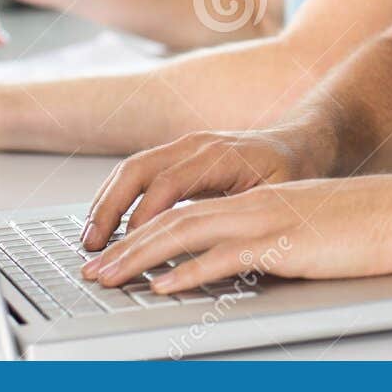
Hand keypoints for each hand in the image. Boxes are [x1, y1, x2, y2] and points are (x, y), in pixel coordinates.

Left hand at [78, 174, 391, 292]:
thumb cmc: (367, 227)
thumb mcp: (306, 233)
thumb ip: (270, 246)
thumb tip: (241, 269)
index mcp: (255, 200)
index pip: (184, 213)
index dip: (142, 234)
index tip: (113, 255)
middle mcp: (252, 204)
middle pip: (171, 221)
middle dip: (125, 247)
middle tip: (92, 270)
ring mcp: (267, 221)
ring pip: (186, 234)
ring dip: (141, 259)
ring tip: (109, 277)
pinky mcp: (285, 243)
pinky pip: (225, 257)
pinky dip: (189, 272)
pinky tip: (165, 285)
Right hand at [79, 127, 335, 249]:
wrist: (301, 140)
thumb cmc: (294, 170)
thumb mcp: (280, 195)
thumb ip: (246, 217)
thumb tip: (220, 251)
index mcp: (220, 154)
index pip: (170, 184)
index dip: (147, 217)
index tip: (131, 247)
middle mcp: (196, 145)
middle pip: (138, 170)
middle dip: (110, 209)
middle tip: (93, 246)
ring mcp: (184, 146)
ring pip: (131, 169)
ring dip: (106, 203)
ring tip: (91, 238)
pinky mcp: (178, 154)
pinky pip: (138, 171)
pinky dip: (116, 196)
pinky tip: (108, 223)